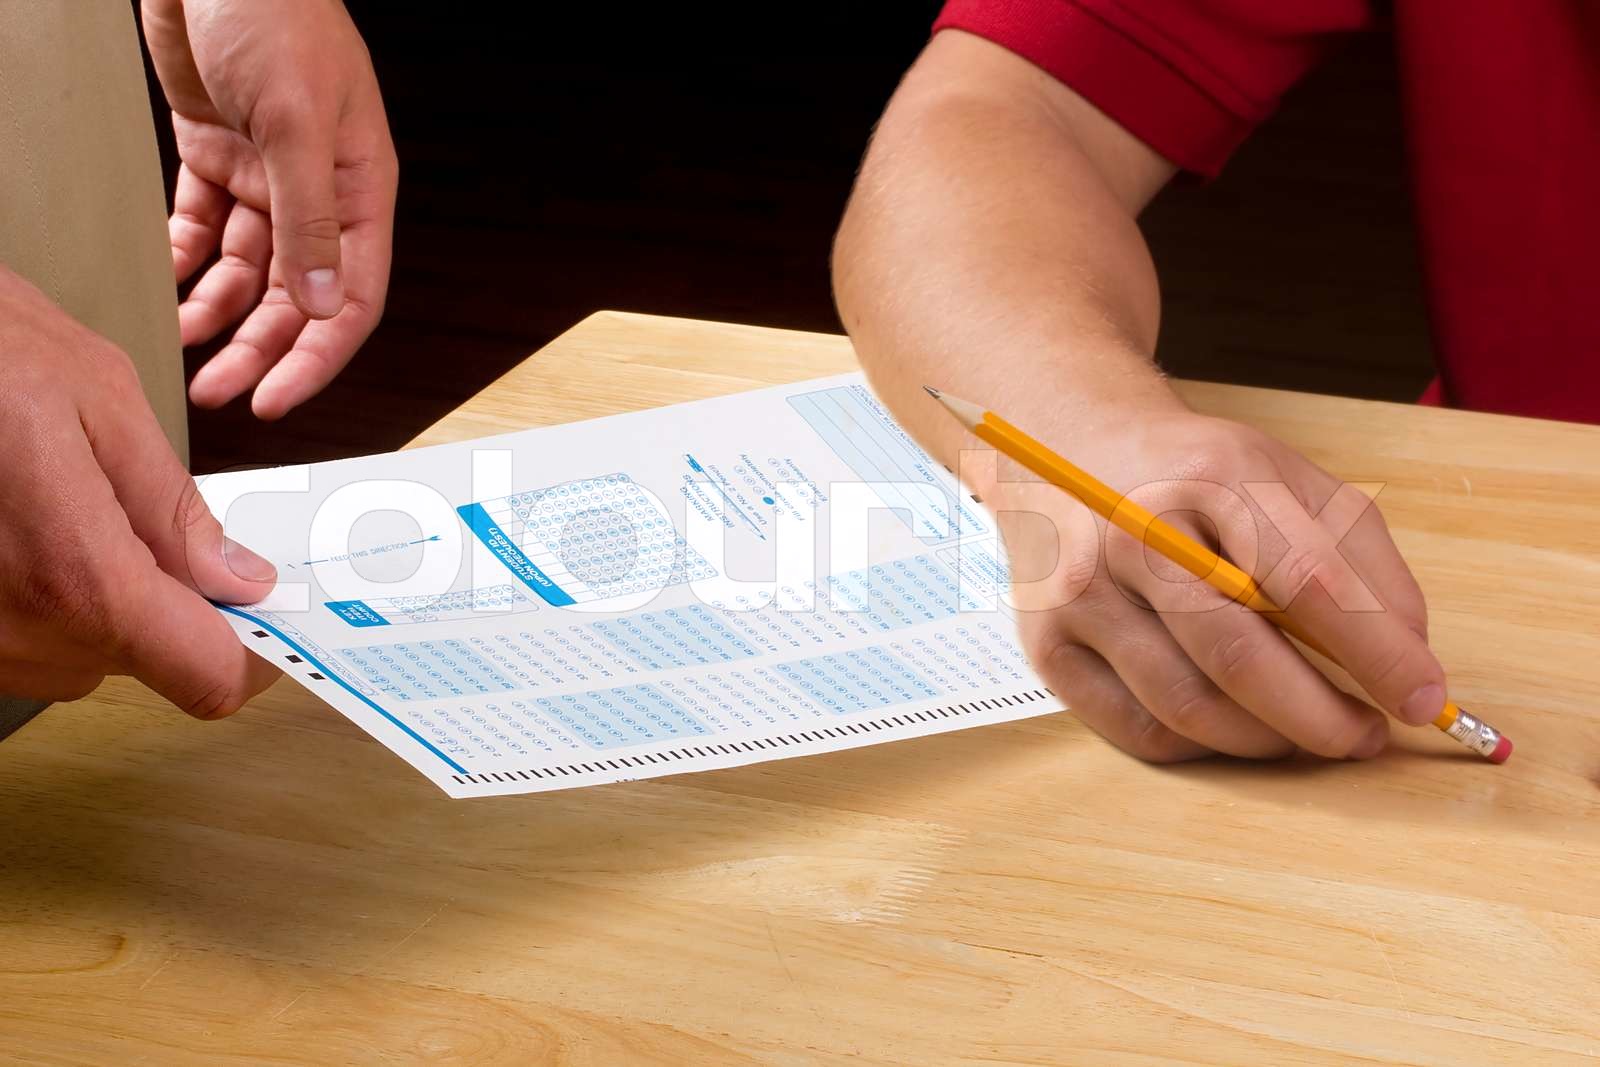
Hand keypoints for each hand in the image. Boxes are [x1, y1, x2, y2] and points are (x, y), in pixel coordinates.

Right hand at [0, 268, 278, 713]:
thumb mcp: (97, 398)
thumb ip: (173, 508)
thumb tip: (240, 581)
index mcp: (75, 578)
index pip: (205, 676)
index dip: (252, 654)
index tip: (266, 618)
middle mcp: (14, 633)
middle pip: (142, 663)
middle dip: (168, 603)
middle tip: (148, 520)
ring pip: (79, 657)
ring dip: (98, 597)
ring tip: (62, 503)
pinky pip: (20, 640)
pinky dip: (40, 594)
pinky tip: (20, 524)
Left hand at [142, 0, 396, 419]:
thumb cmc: (276, 14)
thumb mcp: (295, 119)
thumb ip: (309, 218)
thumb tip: (323, 307)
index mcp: (360, 192)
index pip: (350, 300)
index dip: (316, 357)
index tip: (275, 400)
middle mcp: (317, 197)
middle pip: (293, 300)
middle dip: (256, 349)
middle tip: (216, 392)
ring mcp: (265, 180)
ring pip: (244, 274)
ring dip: (214, 315)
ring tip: (180, 349)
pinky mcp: (216, 157)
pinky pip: (201, 231)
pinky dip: (182, 263)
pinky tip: (163, 286)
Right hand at [997, 404, 1445, 761]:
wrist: (1066, 446)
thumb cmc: (1191, 472)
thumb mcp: (1286, 478)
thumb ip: (1358, 557)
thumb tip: (1407, 656)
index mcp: (1210, 477)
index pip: (1306, 580)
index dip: (1375, 652)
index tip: (1424, 699)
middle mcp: (1132, 534)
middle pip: (1236, 657)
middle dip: (1320, 717)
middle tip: (1364, 736)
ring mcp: (1080, 594)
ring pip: (1187, 707)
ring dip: (1267, 740)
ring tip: (1303, 730)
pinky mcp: (1046, 644)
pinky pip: (1136, 729)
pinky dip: (1201, 745)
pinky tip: (1231, 724)